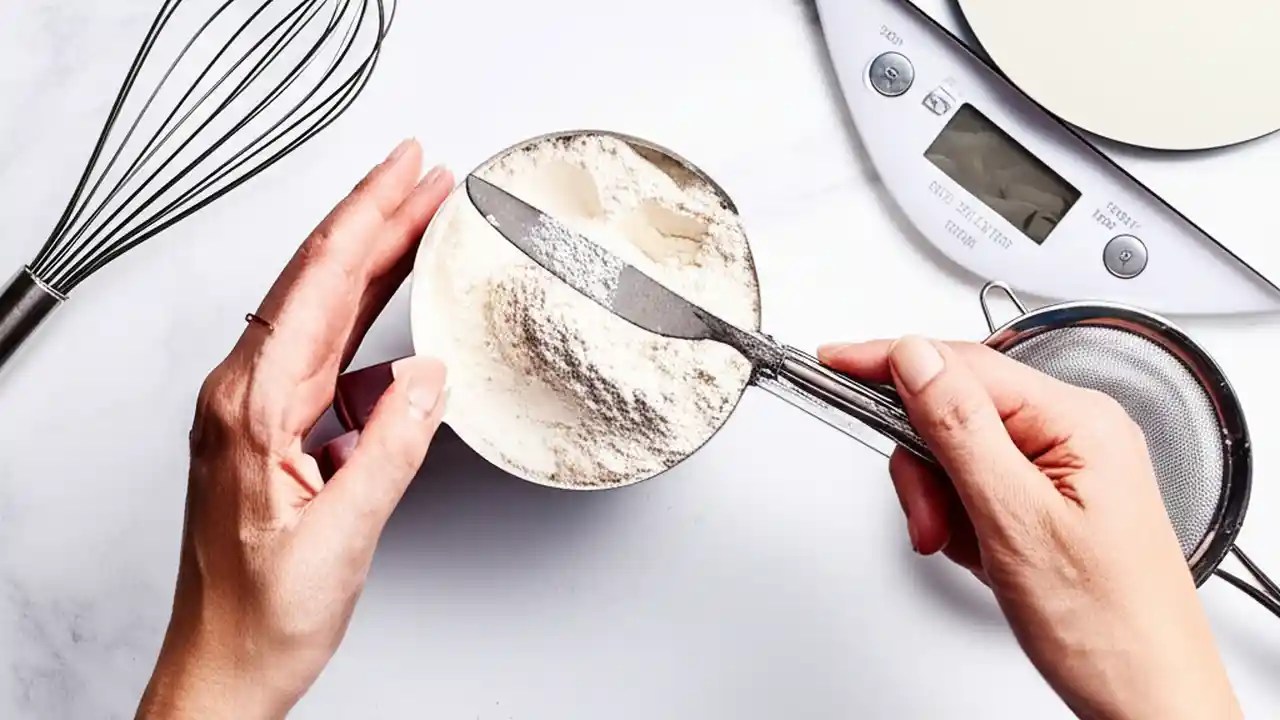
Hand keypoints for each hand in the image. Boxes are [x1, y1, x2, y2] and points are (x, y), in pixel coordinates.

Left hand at [136, 140, 453, 718]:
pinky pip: (327, 357)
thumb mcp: (341, 537)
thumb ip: (389, 448)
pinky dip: (371, 324)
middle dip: (375, 217)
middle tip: (424, 173)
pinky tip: (405, 321)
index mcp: (252, 406)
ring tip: (423, 221)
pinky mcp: (274, 429)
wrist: (223, 667)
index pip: (318, 283)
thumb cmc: (263, 616)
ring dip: (376, 262)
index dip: (367, 216)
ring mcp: (257, 409)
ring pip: (323, 311)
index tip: (405, 169)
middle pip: (318, 280)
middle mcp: (246, 395)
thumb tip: (428, 373)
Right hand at [820, 337, 1241, 719]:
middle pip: (956, 408)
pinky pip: (978, 486)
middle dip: (925, 465)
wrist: (1149, 699)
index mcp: (1078, 421)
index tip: (834, 363)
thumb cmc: (1109, 625)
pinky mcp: (1052, 500)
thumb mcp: (1015, 520)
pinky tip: (981, 553)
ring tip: (962, 547)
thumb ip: (959, 428)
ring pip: (959, 452)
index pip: (962, 363)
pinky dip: (961, 520)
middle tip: (927, 519)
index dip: (890, 362)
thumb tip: (914, 357)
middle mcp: (1076, 433)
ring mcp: (1066, 467)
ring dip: (941, 500)